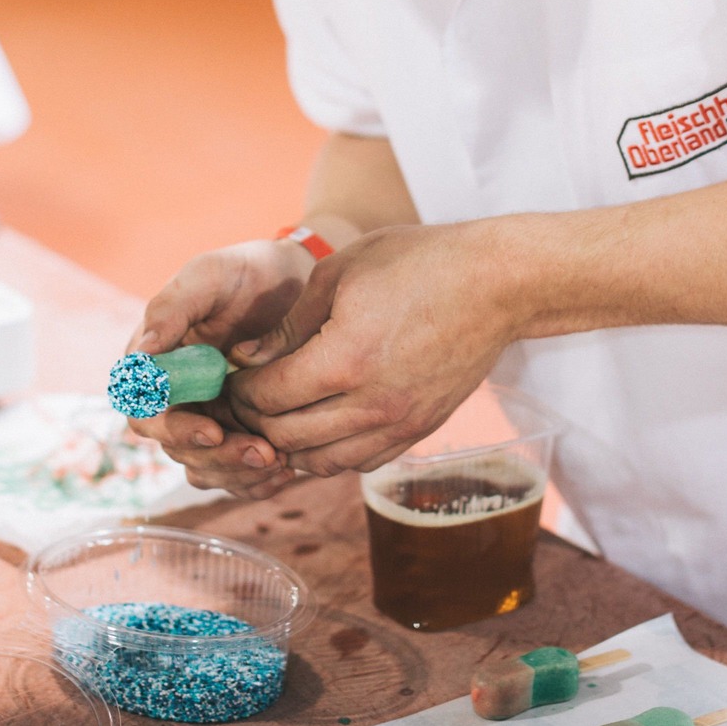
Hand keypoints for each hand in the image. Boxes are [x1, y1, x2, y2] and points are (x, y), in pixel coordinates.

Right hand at [124, 238, 316, 498]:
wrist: (299, 279)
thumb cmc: (247, 270)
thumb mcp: (210, 274)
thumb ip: (173, 307)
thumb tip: (144, 354)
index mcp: (155, 363)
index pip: (144, 411)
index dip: (173, 429)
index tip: (212, 430)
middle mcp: (175, 396)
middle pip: (175, 449)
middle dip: (217, 457)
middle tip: (262, 451)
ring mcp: (206, 416)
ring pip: (204, 469)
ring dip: (238, 474)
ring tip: (280, 461)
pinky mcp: (238, 430)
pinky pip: (236, 473)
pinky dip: (258, 480)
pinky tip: (289, 469)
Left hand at [226, 221, 524, 477]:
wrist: (496, 284)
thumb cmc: (418, 263)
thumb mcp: (340, 272)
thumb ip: (289, 322)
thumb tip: (246, 357)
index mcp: (344, 359)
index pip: (269, 397)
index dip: (239, 391)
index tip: (230, 378)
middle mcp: (371, 404)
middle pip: (287, 436)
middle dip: (254, 421)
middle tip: (242, 402)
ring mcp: (398, 424)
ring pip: (321, 462)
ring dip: (288, 445)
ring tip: (275, 417)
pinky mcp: (418, 431)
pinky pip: (359, 463)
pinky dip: (328, 453)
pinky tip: (318, 428)